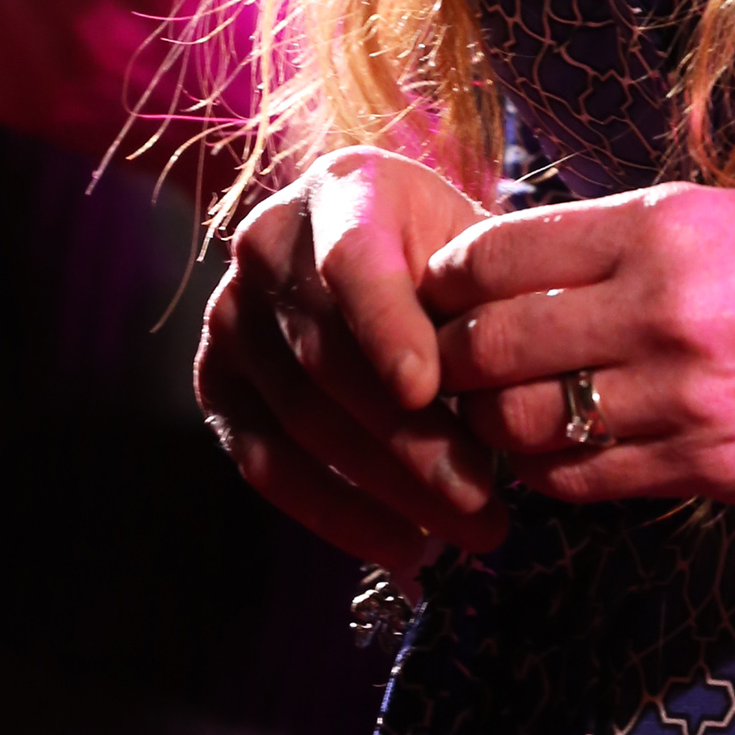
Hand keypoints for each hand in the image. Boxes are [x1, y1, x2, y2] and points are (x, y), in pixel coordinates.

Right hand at [196, 147, 505, 579]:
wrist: (370, 242)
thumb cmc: (442, 250)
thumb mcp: (471, 245)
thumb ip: (484, 297)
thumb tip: (519, 386)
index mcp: (343, 188)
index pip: (353, 256)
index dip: (385, 324)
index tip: (427, 390)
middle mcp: (266, 243)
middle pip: (329, 356)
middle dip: (409, 439)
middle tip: (480, 501)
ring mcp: (230, 315)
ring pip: (301, 419)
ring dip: (386, 489)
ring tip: (463, 533)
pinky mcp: (215, 382)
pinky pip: (264, 463)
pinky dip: (335, 514)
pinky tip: (403, 546)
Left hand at [426, 183, 734, 508]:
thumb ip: (643, 240)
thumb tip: (541, 258)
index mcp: (669, 224)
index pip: (500, 251)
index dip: (451, 276)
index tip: (445, 289)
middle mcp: (665, 308)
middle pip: (492, 345)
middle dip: (455, 359)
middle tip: (453, 364)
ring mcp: (686, 399)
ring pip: (526, 427)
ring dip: (497, 426)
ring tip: (503, 416)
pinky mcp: (709, 472)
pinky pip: (586, 484)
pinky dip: (554, 476)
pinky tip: (564, 457)